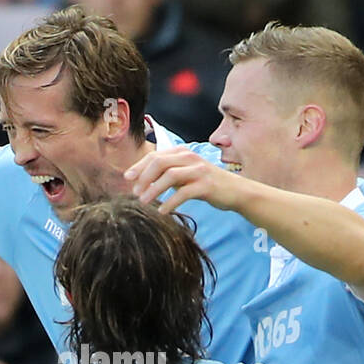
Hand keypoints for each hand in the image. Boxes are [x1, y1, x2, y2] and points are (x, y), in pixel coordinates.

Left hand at [124, 147, 248, 214]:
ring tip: (144, 202)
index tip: (127, 178)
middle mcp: (190, 157)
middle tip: (135, 192)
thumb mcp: (185, 175)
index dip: (139, 166)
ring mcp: (198, 170)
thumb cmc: (206, 184)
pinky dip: (170, 202)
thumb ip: (167, 173)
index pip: (155, 156)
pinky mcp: (206, 185)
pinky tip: (162, 211)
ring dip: (154, 189)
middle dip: (144, 177)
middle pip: (159, 162)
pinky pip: (183, 192)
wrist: (235, 191)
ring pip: (170, 175)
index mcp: (182, 153)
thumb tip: (142, 181)